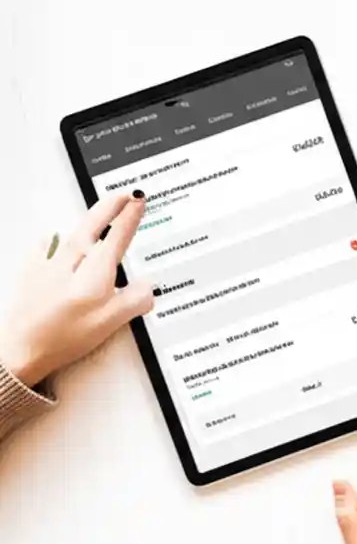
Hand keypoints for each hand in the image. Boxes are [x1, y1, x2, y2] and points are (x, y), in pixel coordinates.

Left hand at [0, 193, 153, 385]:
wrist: (20, 349)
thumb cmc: (62, 338)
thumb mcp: (110, 324)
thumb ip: (135, 301)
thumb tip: (150, 286)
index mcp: (94, 272)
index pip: (118, 236)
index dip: (130, 215)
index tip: (139, 200)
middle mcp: (71, 262)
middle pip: (93, 225)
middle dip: (110, 206)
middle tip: (124, 195)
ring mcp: (49, 265)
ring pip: (72, 234)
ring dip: (88, 220)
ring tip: (99, 212)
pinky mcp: (32, 273)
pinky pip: (45, 247)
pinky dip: (53, 240)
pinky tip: (53, 237)